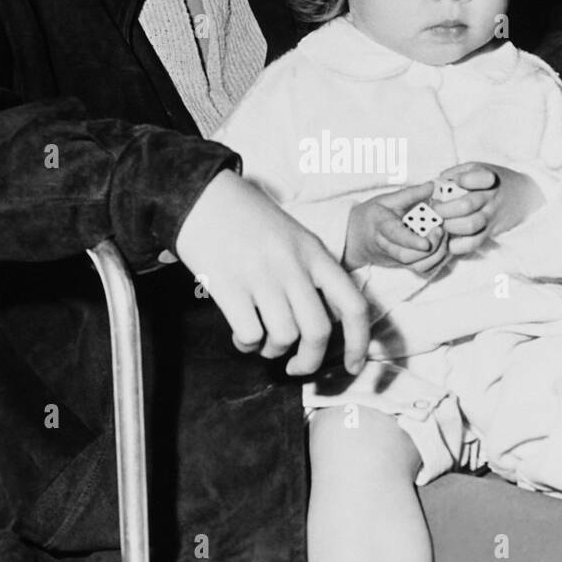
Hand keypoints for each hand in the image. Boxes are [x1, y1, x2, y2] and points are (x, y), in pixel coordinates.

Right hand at [174, 169, 369, 376]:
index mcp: (314, 252)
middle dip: (309, 361)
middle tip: (296, 367)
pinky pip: (250, 335)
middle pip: (318, 331)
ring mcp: (260, 274)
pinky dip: (247, 345)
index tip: (354, 367)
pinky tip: (240, 333)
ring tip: (262, 341)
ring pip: (284, 337)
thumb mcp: (293, 236)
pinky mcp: (228, 285)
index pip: (353, 304)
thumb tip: (325, 324)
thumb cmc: (248, 219)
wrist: (202, 194)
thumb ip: (312, 273)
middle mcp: (292, 264)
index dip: (359, 342)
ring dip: (272, 351)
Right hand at [344, 181, 449, 273]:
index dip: (411, 241)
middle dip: (429, 247)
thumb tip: (431, 186)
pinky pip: (423, 270)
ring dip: (436, 254)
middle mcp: (387, 246)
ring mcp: (396, 259)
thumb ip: (410, 194)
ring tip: (442, 235)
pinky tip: (442, 245)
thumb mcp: (387, 200)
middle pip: (408, 256)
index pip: (395, 236)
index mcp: (381, 226)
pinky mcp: (404, 265)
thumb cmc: (373, 216)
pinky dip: (437, 261)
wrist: (357, 237)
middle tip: (440, 229)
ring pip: (417, 266)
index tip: (426, 243)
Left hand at [432, 162, 543, 256]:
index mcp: (487, 178)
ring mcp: (492, 216)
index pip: (477, 178)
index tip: (454, 181)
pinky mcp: (491, 232)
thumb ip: (455, 171)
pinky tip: (449, 239)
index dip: (463, 180)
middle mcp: (491, 198)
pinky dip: (458, 245)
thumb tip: (436, 183)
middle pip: (466, 206)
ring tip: (441, 223)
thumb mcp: (477, 168)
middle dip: (444, 209)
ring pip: (470, 226)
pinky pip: (474, 243)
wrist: (523, 195)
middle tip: (435, 208)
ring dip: (450, 226)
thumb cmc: (492, 181)